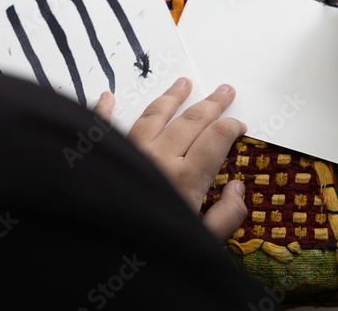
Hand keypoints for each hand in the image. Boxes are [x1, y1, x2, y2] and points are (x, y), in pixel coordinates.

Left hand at [96, 78, 247, 241]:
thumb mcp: (202, 243)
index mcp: (186, 179)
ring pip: (154, 115)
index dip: (232, 127)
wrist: (97, 254)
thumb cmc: (153, 252)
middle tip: (225, 90)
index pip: (217, 138)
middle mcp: (159, 158)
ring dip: (171, 97)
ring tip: (183, 83)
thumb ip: (226, 216)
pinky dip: (105, 110)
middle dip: (212, 104)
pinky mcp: (104, 158)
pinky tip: (108, 96)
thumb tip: (238, 189)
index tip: (240, 125)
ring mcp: (129, 153)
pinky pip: (104, 127)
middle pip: (191, 121)